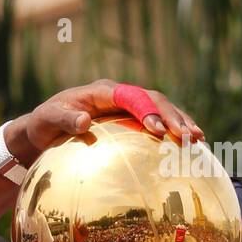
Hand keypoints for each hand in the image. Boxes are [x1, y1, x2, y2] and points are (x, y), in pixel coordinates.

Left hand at [6, 80, 199, 163]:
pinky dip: (172, 133)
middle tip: (190, 136)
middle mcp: (119, 95)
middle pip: (153, 100)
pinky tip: (187, 150)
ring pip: (160, 109)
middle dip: (173, 117)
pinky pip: (155, 123)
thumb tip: (84, 120)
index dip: (147, 111)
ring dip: (180, 122)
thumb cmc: (43, 123)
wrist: (42, 128)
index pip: (131, 97)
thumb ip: (63, 119)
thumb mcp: (46, 120)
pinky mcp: (130, 120)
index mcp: (101, 91)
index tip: (158, 130)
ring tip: (198, 139)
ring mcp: (126, 107)